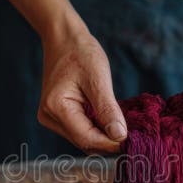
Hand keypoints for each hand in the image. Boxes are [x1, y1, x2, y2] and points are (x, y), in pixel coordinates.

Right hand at [37, 31, 126, 153]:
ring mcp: (51, 118)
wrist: (63, 39)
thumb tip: (120, 136)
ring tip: (124, 126)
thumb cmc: (80, 53)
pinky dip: (97, 129)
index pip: (87, 138)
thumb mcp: (98, 79)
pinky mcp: (58, 117)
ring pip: (83, 139)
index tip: (133, 142)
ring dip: (104, 137)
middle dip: (109, 141)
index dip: (111, 144)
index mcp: (56, 107)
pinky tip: (110, 121)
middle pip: (84, 142)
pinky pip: (81, 130)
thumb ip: (108, 109)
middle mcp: (49, 117)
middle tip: (133, 136)